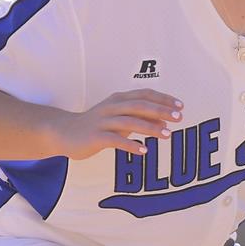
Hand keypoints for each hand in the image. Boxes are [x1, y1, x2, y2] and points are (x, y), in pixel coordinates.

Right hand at [48, 89, 182, 158]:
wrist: (64, 132)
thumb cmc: (97, 125)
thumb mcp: (120, 119)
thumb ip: (140, 118)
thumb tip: (165, 121)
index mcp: (119, 99)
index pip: (145, 94)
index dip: (163, 99)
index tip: (180, 106)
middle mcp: (112, 107)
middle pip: (139, 105)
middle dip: (161, 110)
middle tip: (179, 118)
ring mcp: (103, 121)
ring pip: (129, 121)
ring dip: (150, 127)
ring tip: (167, 135)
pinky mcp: (95, 136)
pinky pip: (115, 140)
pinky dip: (130, 145)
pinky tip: (144, 151)